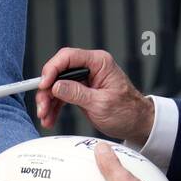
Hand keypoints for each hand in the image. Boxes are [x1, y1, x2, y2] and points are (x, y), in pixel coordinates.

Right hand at [34, 47, 152, 142]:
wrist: (138, 124)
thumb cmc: (128, 112)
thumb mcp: (101, 104)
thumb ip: (77, 94)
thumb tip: (56, 86)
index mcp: (99, 63)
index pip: (68, 57)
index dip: (52, 69)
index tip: (43, 85)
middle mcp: (91, 67)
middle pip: (59, 71)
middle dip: (47, 90)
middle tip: (42, 107)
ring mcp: (85, 78)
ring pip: (57, 84)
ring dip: (48, 101)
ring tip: (45, 117)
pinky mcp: (81, 90)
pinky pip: (62, 94)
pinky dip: (55, 106)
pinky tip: (50, 118)